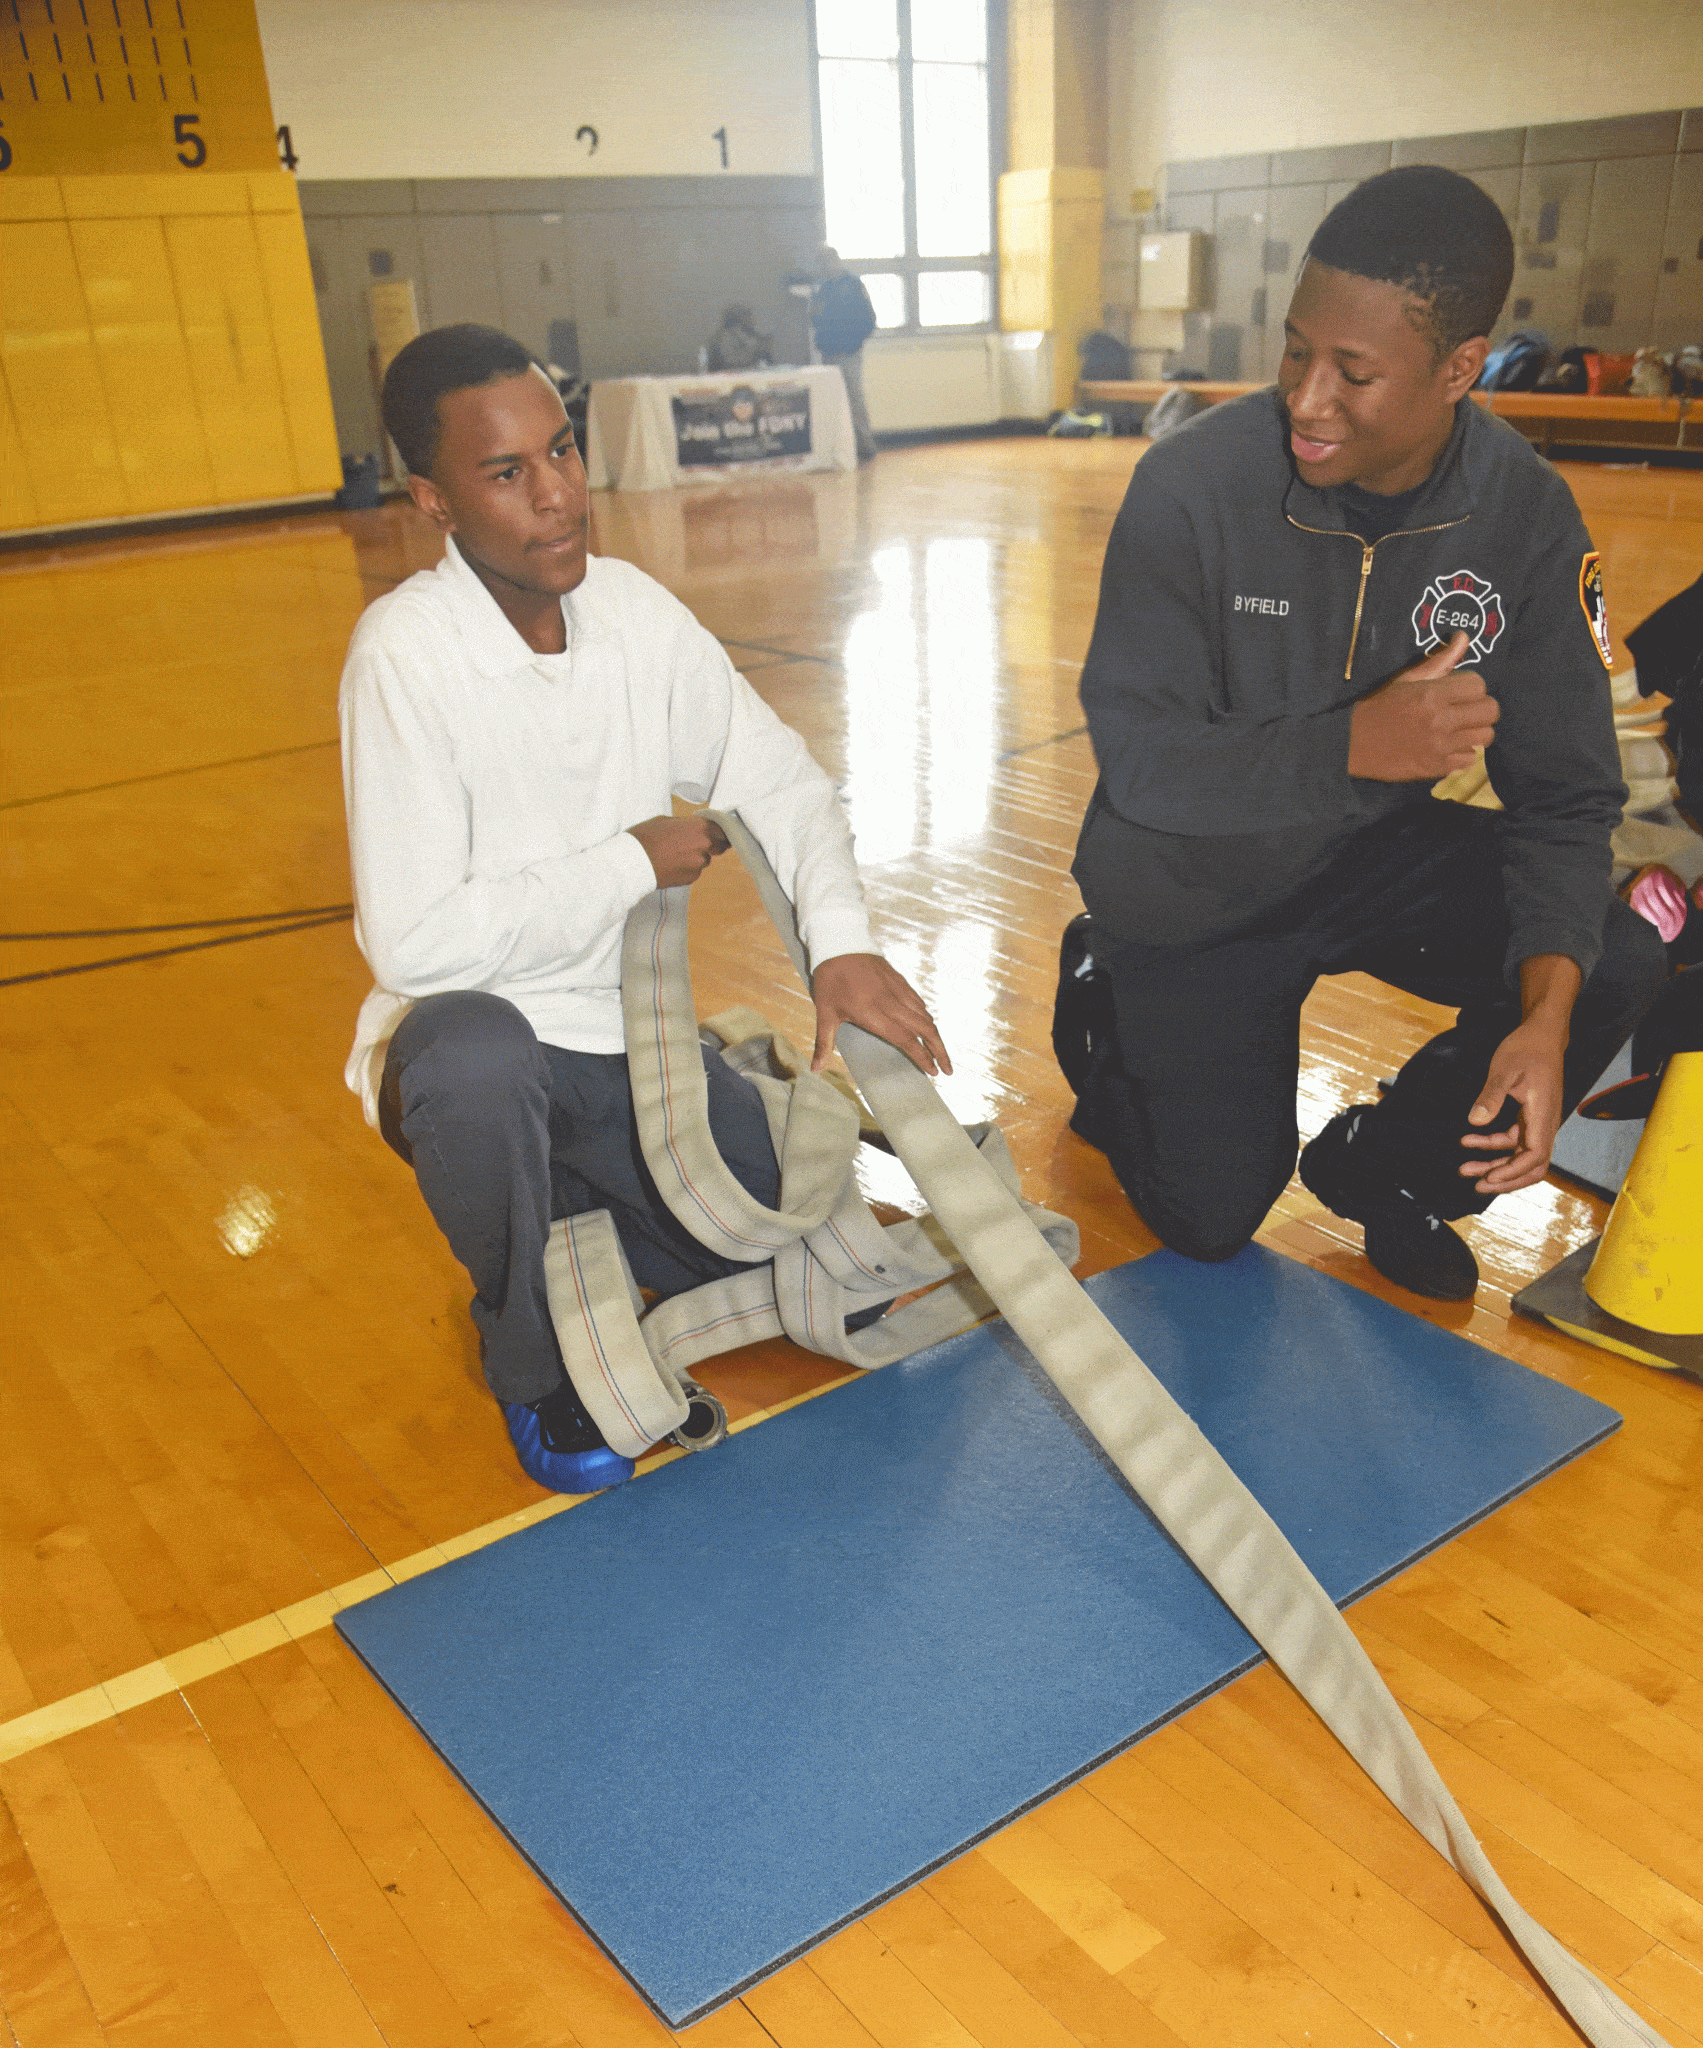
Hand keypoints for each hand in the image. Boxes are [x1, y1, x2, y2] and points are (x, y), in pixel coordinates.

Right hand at [628, 814, 728, 887]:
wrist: (633, 862)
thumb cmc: (646, 837)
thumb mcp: (666, 821)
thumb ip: (686, 825)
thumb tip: (694, 828)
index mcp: (699, 827)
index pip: (723, 829)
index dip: (721, 831)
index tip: (719, 832)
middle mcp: (704, 845)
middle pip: (719, 846)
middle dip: (712, 844)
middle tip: (696, 843)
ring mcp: (699, 864)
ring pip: (704, 859)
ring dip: (696, 857)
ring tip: (675, 854)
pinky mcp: (692, 878)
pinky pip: (694, 871)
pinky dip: (687, 868)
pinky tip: (672, 864)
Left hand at [810, 953, 951, 1077]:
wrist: (839, 943)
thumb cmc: (830, 980)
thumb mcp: (824, 1013)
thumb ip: (824, 1043)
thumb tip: (815, 1070)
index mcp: (874, 1014)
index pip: (905, 1040)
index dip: (922, 1057)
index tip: (932, 1072)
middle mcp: (891, 1004)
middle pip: (924, 1030)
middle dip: (940, 1051)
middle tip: (948, 1069)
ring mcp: (898, 991)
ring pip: (925, 1016)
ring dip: (936, 1036)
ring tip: (941, 1052)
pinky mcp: (900, 981)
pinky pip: (919, 1002)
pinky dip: (927, 1017)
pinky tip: (927, 1026)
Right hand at [1347, 631, 1499, 781]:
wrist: (1350, 744)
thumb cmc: (1377, 707)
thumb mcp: (1404, 679)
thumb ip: (1439, 661)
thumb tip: (1465, 636)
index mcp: (1431, 694)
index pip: (1479, 685)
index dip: (1470, 686)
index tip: (1458, 690)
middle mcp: (1440, 721)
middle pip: (1490, 711)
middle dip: (1481, 707)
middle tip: (1464, 710)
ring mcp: (1440, 747)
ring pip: (1485, 736)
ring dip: (1475, 730)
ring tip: (1457, 729)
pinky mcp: (1437, 768)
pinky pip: (1470, 758)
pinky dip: (1461, 752)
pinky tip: (1446, 747)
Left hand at [1458, 1018, 1567, 1193]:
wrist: (1542, 1035)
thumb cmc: (1526, 1049)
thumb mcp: (1504, 1070)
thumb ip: (1491, 1096)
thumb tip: (1475, 1121)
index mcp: (1543, 1115)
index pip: (1535, 1155)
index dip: (1513, 1171)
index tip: (1489, 1177)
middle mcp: (1545, 1123)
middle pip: (1532, 1165)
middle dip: (1505, 1179)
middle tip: (1477, 1186)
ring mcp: (1538, 1121)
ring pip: (1520, 1155)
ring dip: (1495, 1164)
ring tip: (1466, 1169)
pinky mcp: (1530, 1117)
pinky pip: (1513, 1140)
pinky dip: (1492, 1145)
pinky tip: (1469, 1140)